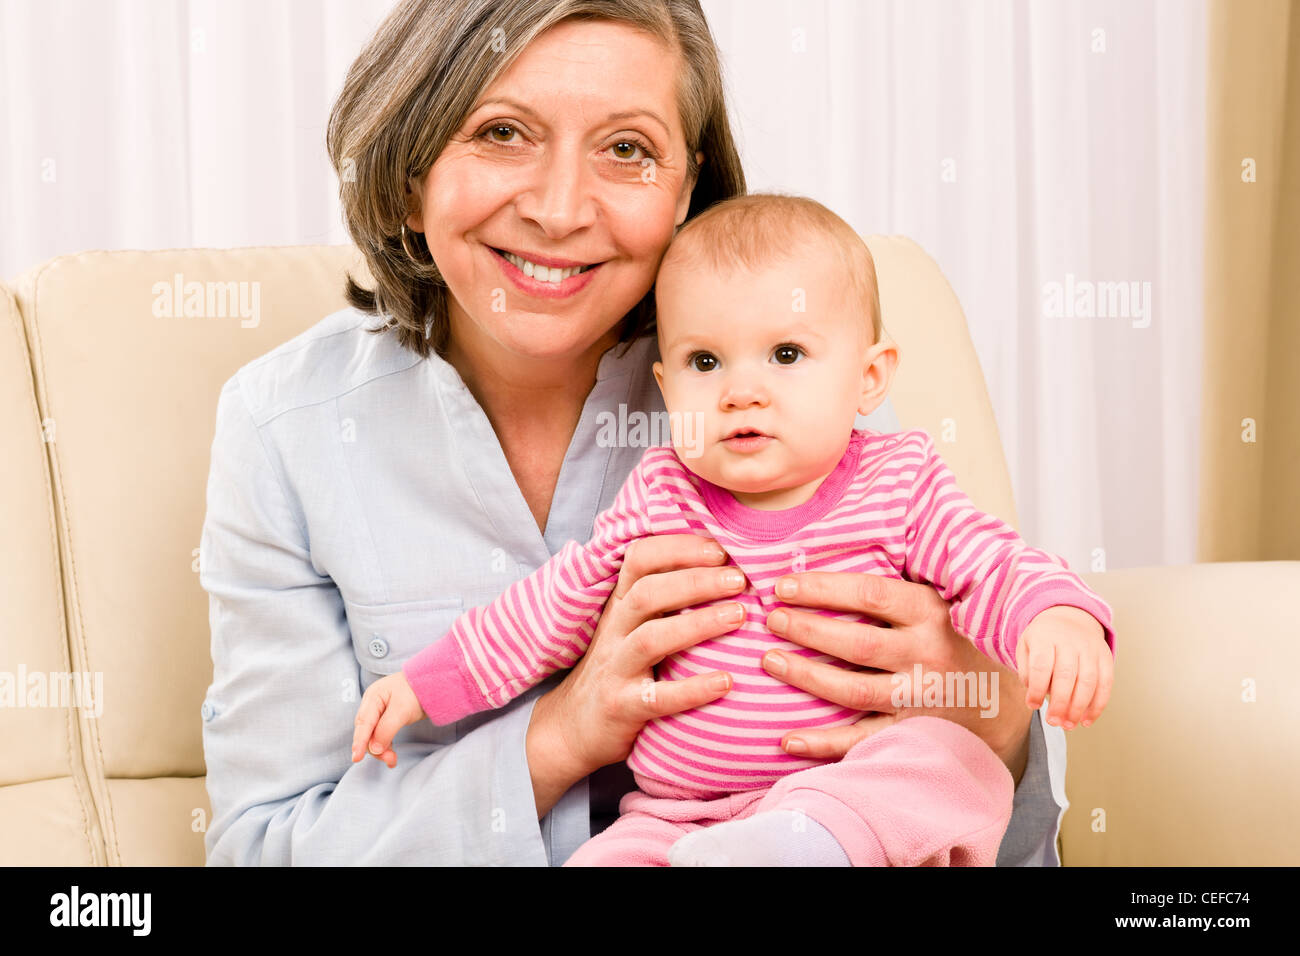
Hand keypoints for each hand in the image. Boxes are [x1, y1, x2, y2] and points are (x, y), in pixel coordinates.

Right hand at [350, 671, 425, 768]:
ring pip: (374, 736)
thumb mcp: (402, 710)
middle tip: (389, 759)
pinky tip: (391, 756)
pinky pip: (382, 736)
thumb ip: (386, 729)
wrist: (434, 683)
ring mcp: (379, 712)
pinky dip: (386, 747)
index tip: (356, 758)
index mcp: (373, 698)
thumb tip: (374, 749)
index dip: (359, 742)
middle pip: (367, 732)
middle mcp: (373, 705)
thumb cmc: (417, 691)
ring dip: (381, 750)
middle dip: (375, 748)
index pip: (363, 723)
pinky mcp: (387, 719)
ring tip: (392, 761)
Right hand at [525, 534, 746, 815]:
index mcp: (621, 604)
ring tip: (740, 615)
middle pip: (648, 593)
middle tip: (740, 579)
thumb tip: (726, 565)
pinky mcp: (621, 708)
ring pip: (650, 639)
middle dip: (696, 581)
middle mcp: (614, 630)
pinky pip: (657, 698)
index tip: (721, 549)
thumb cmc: (622, 668)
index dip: (678, 547)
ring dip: (698, 624)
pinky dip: (692, 689)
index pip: (640, 558)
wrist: (575, 727)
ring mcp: (615, 669)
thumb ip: (667, 599)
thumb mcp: (634, 626)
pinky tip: (726, 682)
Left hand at [759, 572, 1033, 781]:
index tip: (783, 585)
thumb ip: (891, 586)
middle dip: (807, 630)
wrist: (1005, 697)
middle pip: (857, 643)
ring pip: (855, 690)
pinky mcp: (914, 733)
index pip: (870, 594)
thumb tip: (820, 555)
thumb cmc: (954, 636)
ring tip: (770, 661)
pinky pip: (863, 741)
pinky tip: (788, 737)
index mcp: (931, 612)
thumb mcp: (937, 600)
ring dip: (807, 677)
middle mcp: (928, 655)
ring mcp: (921, 698)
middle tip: (771, 619)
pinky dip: (824, 743)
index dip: (823, 589)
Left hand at [1015, 605, 1112, 729]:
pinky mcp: (1106, 657)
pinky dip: (1098, 705)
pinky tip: (1087, 720)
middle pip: (1067, 675)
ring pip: (1088, 681)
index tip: (1032, 705)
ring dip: (1079, 707)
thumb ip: (1026, 670)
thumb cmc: (1043, 639)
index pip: (1041, 665)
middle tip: (1053, 721)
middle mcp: (1070, 641)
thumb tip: (1034, 695)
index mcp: (1045, 636)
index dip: (1037, 688)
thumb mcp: (1026, 646)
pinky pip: (1105, 683)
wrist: (1069, 617)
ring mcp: (1090, 648)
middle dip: (1060, 703)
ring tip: (1068, 724)